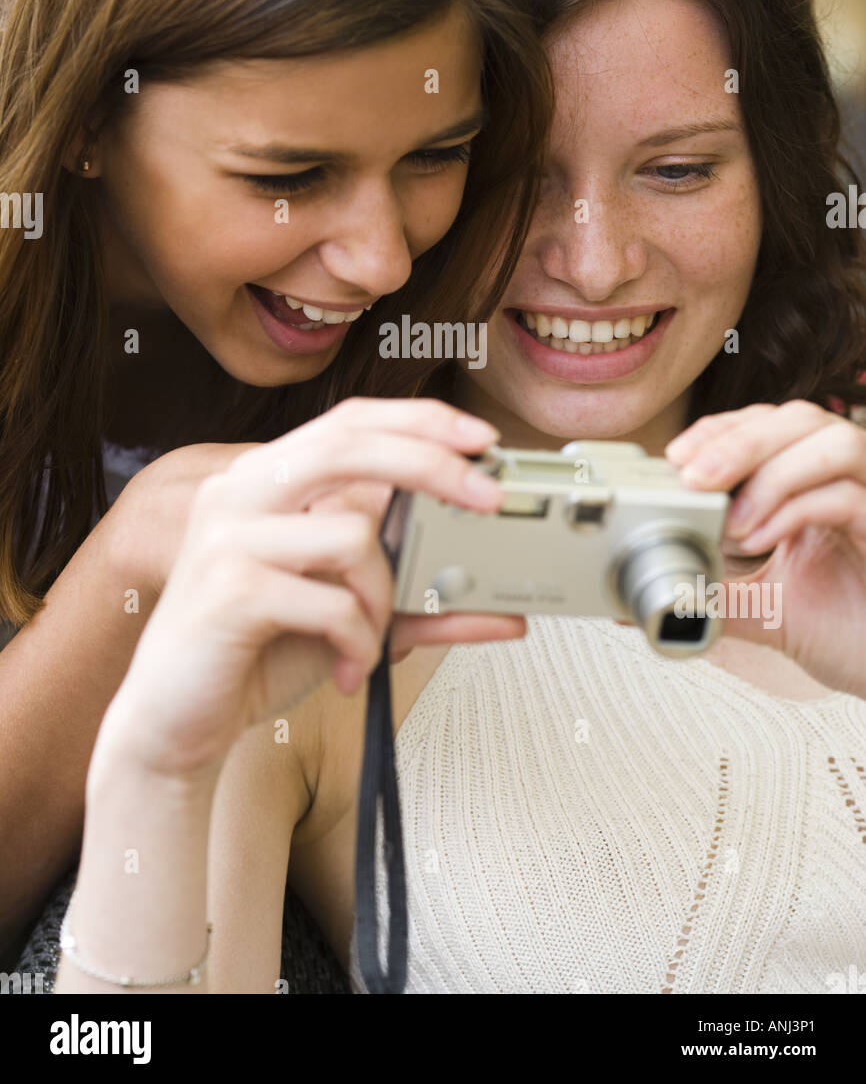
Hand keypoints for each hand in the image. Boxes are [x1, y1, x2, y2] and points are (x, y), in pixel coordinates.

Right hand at [100, 398, 524, 777]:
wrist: (174, 722)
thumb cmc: (257, 655)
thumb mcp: (352, 619)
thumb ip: (420, 606)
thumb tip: (504, 611)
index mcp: (267, 481)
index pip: (349, 421)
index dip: (420, 419)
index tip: (481, 437)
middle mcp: (241, 492)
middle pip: (350, 444)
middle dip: (432, 463)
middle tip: (489, 498)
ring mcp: (228, 536)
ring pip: (352, 535)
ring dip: (384, 599)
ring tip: (370, 641)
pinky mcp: (228, 588)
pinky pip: (332, 602)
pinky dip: (359, 642)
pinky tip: (348, 670)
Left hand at [665, 400, 865, 697]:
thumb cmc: (843, 634)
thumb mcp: (758, 607)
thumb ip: (710, 591)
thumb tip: (640, 594)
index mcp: (812, 485)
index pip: (768, 424)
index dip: (721, 429)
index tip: (676, 457)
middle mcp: (846, 482)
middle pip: (799, 418)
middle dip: (737, 440)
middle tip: (690, 478)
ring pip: (834, 441)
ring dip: (770, 471)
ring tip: (731, 519)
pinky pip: (849, 496)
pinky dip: (795, 510)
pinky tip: (761, 541)